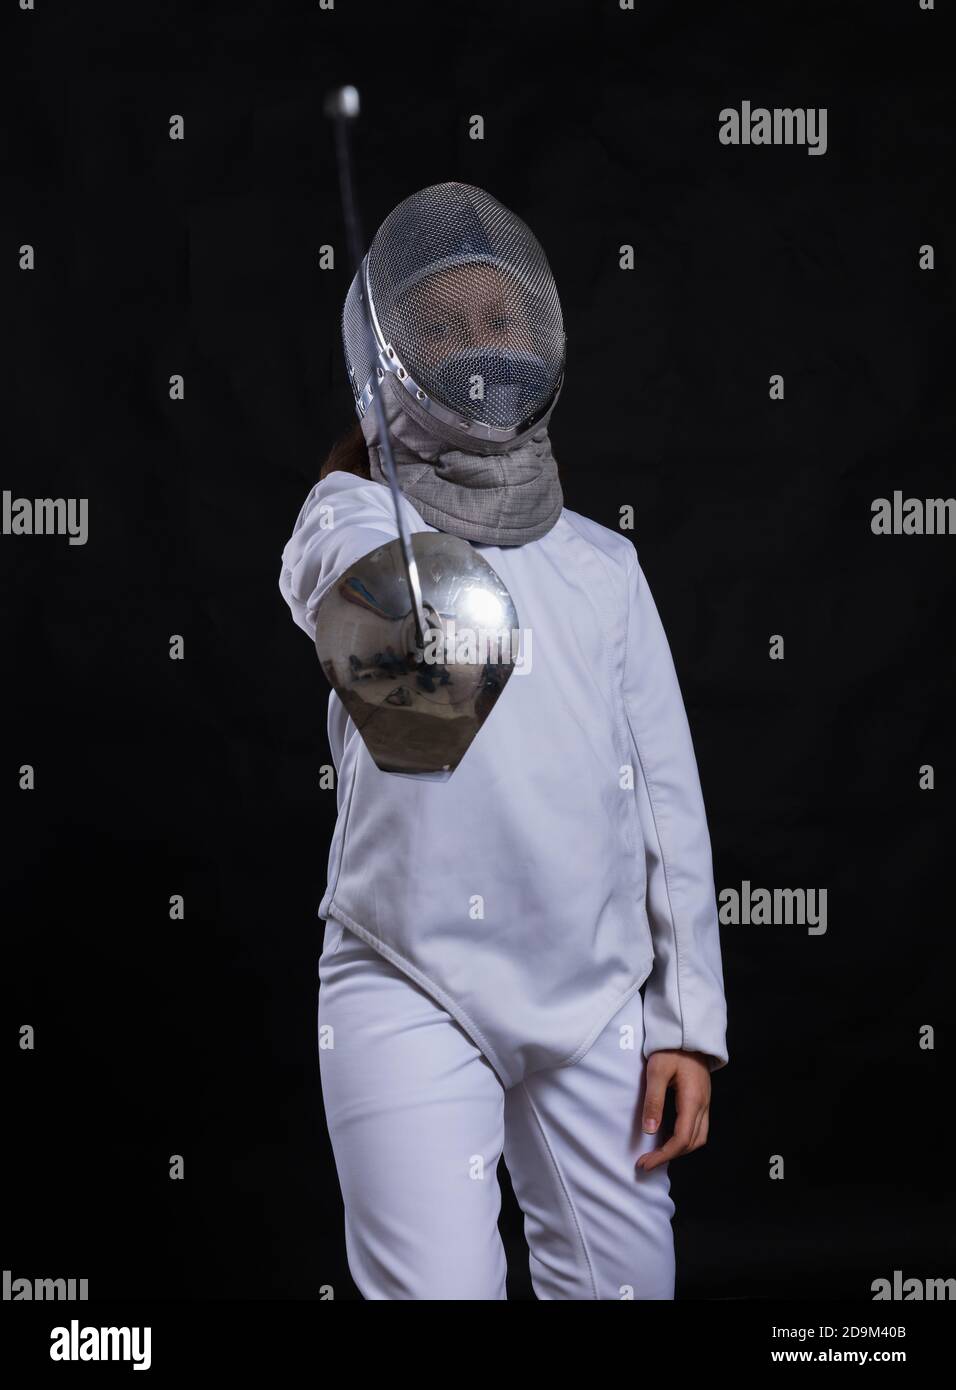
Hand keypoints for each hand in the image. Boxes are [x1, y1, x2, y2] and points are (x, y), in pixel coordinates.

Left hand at [636, 1049, 710, 1172]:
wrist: (688, 1033)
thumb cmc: (671, 1049)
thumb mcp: (657, 1071)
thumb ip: (654, 1100)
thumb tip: (650, 1131)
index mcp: (693, 1100)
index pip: (681, 1139)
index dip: (663, 1155)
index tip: (644, 1163)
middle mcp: (703, 1105)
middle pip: (692, 1143)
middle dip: (670, 1156)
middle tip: (646, 1162)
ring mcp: (705, 1103)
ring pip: (698, 1137)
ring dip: (679, 1150)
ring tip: (657, 1154)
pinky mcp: (702, 1099)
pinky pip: (698, 1127)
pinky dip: (684, 1139)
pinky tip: (668, 1137)